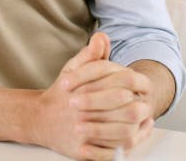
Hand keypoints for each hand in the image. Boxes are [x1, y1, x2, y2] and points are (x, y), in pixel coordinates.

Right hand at [26, 33, 152, 159]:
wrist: (38, 119)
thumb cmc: (61, 94)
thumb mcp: (71, 70)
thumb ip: (89, 55)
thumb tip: (102, 37)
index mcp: (81, 88)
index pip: (120, 83)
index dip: (136, 83)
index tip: (141, 85)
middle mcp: (80, 111)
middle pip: (126, 110)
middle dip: (141, 107)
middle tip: (146, 104)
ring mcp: (81, 132)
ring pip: (123, 133)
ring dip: (139, 128)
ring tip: (144, 120)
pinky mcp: (80, 151)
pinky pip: (111, 153)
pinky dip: (127, 146)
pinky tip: (134, 135)